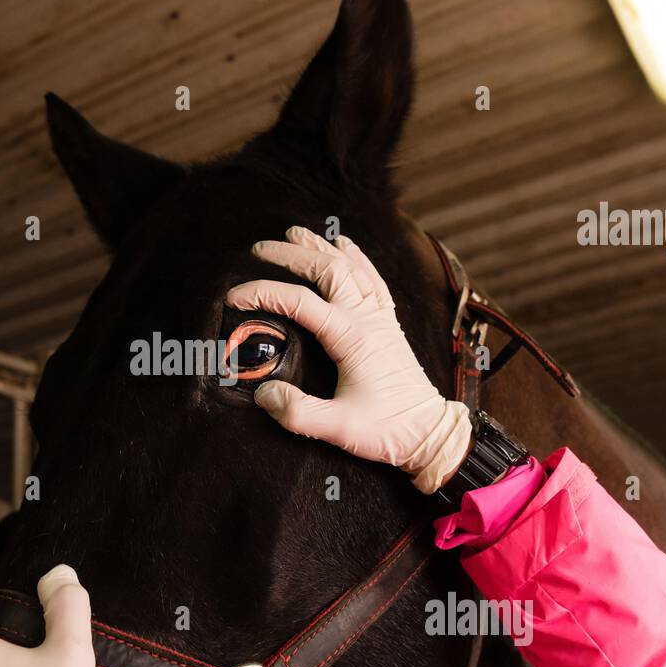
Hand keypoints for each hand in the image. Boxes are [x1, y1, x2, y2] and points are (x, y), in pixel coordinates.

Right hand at [226, 226, 470, 493]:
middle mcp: (367, 318)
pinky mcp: (389, 323)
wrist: (429, 432)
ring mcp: (381, 317)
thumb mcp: (339, 429)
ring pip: (350, 267)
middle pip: (327, 270)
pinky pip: (373, 278)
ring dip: (321, 248)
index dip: (264, 293)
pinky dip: (356, 257)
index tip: (235, 298)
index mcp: (351, 337)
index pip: (299, 302)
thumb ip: (299, 412)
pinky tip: (345, 245)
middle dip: (291, 255)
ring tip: (295, 233)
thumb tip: (264, 394)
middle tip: (259, 249)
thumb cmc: (388, 430)